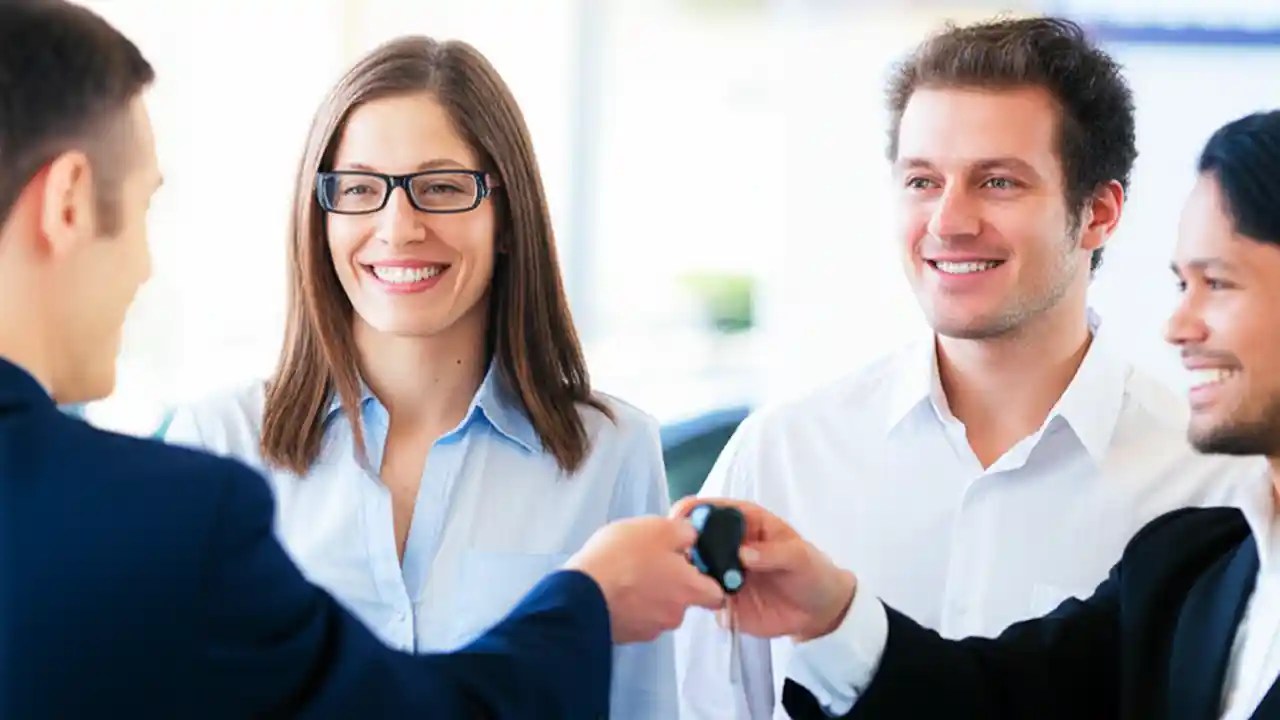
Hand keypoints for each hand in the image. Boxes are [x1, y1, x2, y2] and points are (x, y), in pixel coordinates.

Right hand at [566, 516, 725, 643]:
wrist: (580, 593)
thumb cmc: (622, 557)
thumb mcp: (658, 528)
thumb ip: (684, 532)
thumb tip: (692, 538)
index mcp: (689, 590)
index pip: (717, 594)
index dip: (709, 579)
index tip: (696, 565)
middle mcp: (674, 615)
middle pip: (683, 599)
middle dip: (671, 583)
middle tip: (651, 560)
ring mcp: (649, 629)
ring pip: (658, 609)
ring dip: (648, 594)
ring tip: (626, 573)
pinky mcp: (625, 636)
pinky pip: (635, 618)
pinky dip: (629, 606)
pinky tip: (613, 589)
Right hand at [671, 497, 855, 641]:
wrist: (819, 612)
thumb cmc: (811, 572)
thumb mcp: (799, 557)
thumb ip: (773, 553)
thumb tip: (743, 553)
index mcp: (745, 523)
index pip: (713, 509)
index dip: (694, 510)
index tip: (679, 517)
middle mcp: (728, 546)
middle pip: (696, 539)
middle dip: (683, 544)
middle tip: (680, 555)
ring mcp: (722, 574)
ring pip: (694, 569)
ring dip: (687, 573)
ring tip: (689, 580)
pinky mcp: (722, 601)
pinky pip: (702, 599)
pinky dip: (696, 599)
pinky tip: (697, 599)